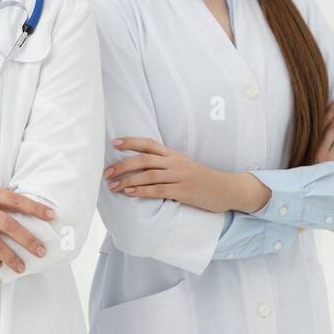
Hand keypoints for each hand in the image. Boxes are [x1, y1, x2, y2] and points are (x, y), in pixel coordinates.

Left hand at [105, 137, 264, 212]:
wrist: (226, 189)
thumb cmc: (200, 179)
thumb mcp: (183, 166)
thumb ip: (164, 164)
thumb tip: (140, 167)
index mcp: (173, 155)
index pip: (149, 144)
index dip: (131, 141)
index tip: (114, 143)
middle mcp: (175, 163)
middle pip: (144, 160)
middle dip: (122, 165)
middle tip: (107, 172)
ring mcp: (180, 177)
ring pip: (148, 176)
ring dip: (128, 181)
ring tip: (113, 186)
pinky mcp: (183, 191)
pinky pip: (158, 190)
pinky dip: (142, 191)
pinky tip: (130, 192)